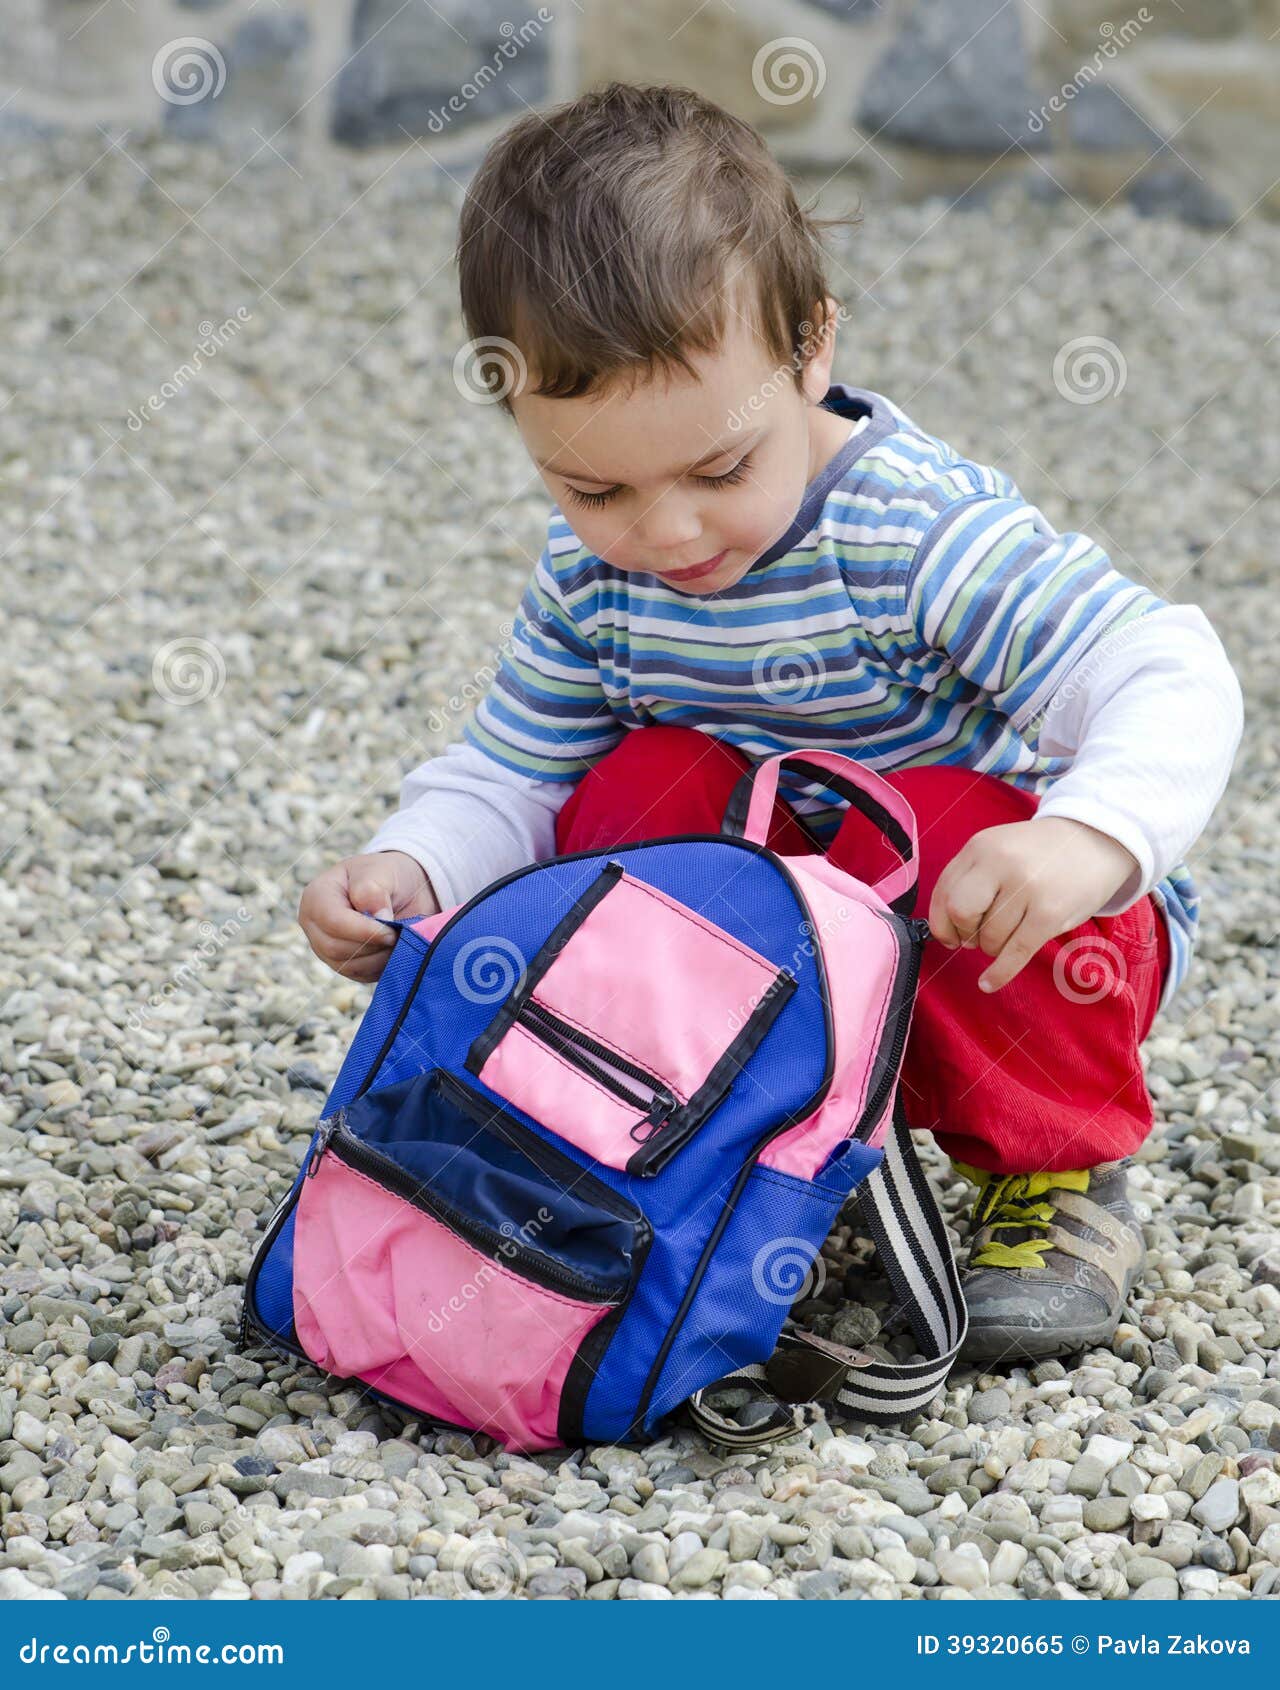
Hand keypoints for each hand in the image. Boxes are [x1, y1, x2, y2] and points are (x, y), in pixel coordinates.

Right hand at [298, 851, 439, 981]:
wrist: (399, 891)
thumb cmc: (385, 876)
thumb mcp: (381, 871)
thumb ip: (373, 890)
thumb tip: (378, 917)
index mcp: (317, 897)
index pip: (333, 922)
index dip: (364, 930)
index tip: (391, 930)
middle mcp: (315, 926)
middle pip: (336, 948)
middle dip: (372, 944)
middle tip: (398, 933)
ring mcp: (325, 948)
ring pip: (349, 966)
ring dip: (379, 956)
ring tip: (398, 937)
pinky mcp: (343, 965)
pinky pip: (360, 975)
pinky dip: (381, 966)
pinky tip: (393, 948)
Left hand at [927, 817, 1138, 991]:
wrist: (1096, 840)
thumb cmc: (1040, 854)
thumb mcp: (999, 848)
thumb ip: (970, 878)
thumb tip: (945, 928)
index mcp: (981, 847)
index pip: (943, 893)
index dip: (941, 922)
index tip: (950, 936)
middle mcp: (1000, 863)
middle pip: (960, 913)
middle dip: (964, 933)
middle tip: (978, 936)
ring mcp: (1027, 888)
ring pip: (991, 937)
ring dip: (992, 947)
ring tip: (1008, 935)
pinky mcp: (1050, 914)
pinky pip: (1015, 953)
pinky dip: (999, 974)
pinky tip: (989, 983)